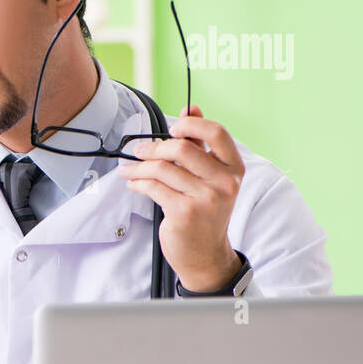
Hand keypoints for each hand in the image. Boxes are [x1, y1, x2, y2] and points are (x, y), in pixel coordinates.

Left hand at [117, 104, 243, 291]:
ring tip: (128, 170)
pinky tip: (133, 184)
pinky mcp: (185, 213)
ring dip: (139, 167)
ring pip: (163, 168)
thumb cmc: (205, 212)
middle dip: (154, 147)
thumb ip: (201, 143)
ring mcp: (206, 199)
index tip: (173, 128)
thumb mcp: (210, 177)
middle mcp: (224, 182)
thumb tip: (190, 108)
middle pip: (182, 148)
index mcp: (233, 169)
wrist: (205, 254)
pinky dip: (138, 183)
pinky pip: (154, 187)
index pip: (217, 133)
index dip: (192, 124)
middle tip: (138, 151)